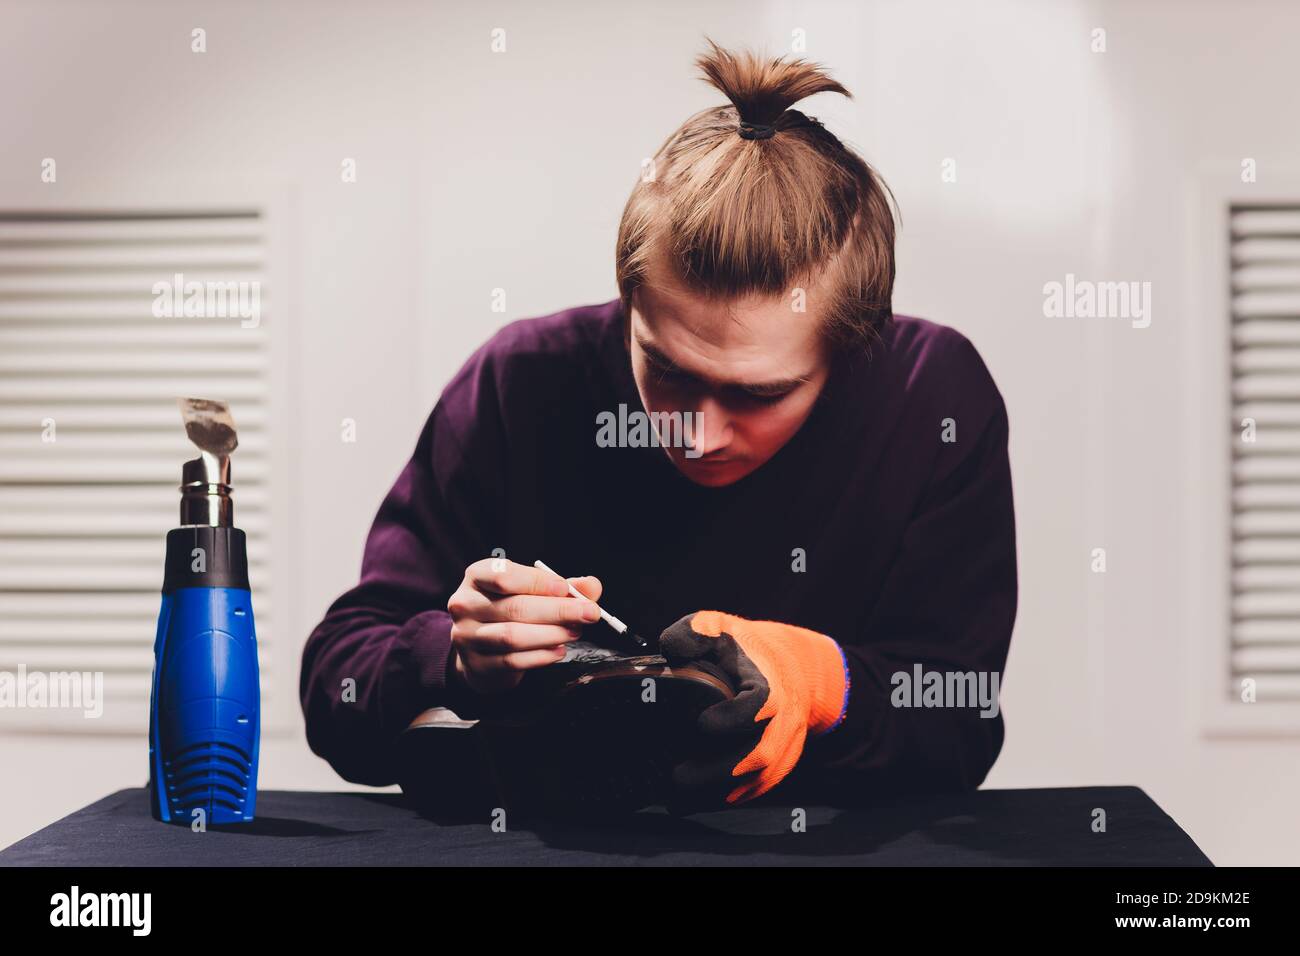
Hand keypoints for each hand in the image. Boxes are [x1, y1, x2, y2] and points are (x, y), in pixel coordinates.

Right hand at [448, 558, 602, 694]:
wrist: (480, 646)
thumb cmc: (509, 608)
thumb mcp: (529, 589)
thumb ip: (560, 586)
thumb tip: (591, 586)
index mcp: (477, 576)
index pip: (503, 576)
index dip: (538, 582)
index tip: (566, 589)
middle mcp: (465, 604)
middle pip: (515, 608)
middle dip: (558, 611)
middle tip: (588, 613)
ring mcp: (467, 636)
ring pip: (513, 636)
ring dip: (551, 634)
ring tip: (575, 632)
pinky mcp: (476, 664)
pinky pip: (512, 661)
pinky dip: (541, 656)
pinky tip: (558, 650)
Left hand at [659, 611, 848, 805]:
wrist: (794, 672)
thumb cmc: (749, 651)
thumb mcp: (722, 629)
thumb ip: (695, 632)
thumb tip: (669, 648)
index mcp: (770, 687)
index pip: (759, 707)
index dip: (734, 718)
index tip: (702, 723)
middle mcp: (780, 724)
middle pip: (757, 756)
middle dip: (718, 771)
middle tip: (678, 777)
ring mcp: (781, 751)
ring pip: (754, 783)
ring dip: (716, 795)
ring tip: (677, 800)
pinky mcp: (775, 770)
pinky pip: (753, 793)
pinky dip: (724, 801)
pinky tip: (692, 804)